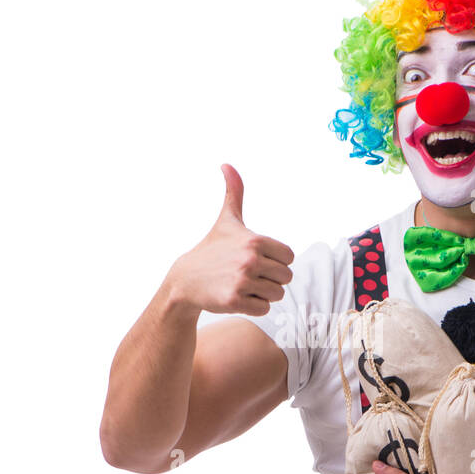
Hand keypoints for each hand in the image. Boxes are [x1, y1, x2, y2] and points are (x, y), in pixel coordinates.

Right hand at [164, 164, 294, 315]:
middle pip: (286, 277)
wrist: (185, 280)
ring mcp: (242, 281)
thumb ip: (234, 193)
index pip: (289, 257)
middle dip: (271, 279)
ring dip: (263, 293)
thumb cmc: (211, 249)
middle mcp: (250, 259)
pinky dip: (254, 306)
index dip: (276, 261)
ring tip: (243, 285)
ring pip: (277, 294)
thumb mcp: (226, 221)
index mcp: (254, 240)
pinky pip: (264, 308)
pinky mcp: (235, 301)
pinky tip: (238, 297)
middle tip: (249, 275)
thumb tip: (227, 165)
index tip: (258, 260)